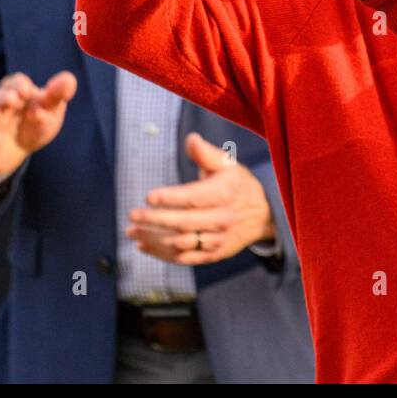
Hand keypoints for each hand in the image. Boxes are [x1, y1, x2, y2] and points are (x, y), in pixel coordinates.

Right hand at [0, 71, 76, 178]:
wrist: (15, 152)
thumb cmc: (35, 126)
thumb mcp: (51, 112)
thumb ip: (57, 96)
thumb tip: (69, 81)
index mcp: (16, 93)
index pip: (16, 83)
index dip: (20, 86)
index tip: (27, 91)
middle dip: (4, 97)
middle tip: (14, 99)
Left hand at [127, 132, 276, 265]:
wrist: (264, 216)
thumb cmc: (239, 185)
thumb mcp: (228, 165)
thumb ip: (206, 153)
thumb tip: (190, 138)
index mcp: (225, 194)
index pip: (195, 198)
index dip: (171, 198)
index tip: (149, 196)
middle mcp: (222, 219)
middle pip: (184, 222)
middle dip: (155, 220)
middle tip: (133, 215)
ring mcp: (218, 239)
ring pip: (182, 243)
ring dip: (154, 239)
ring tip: (132, 231)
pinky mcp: (214, 255)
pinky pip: (185, 258)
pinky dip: (162, 254)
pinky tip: (144, 246)